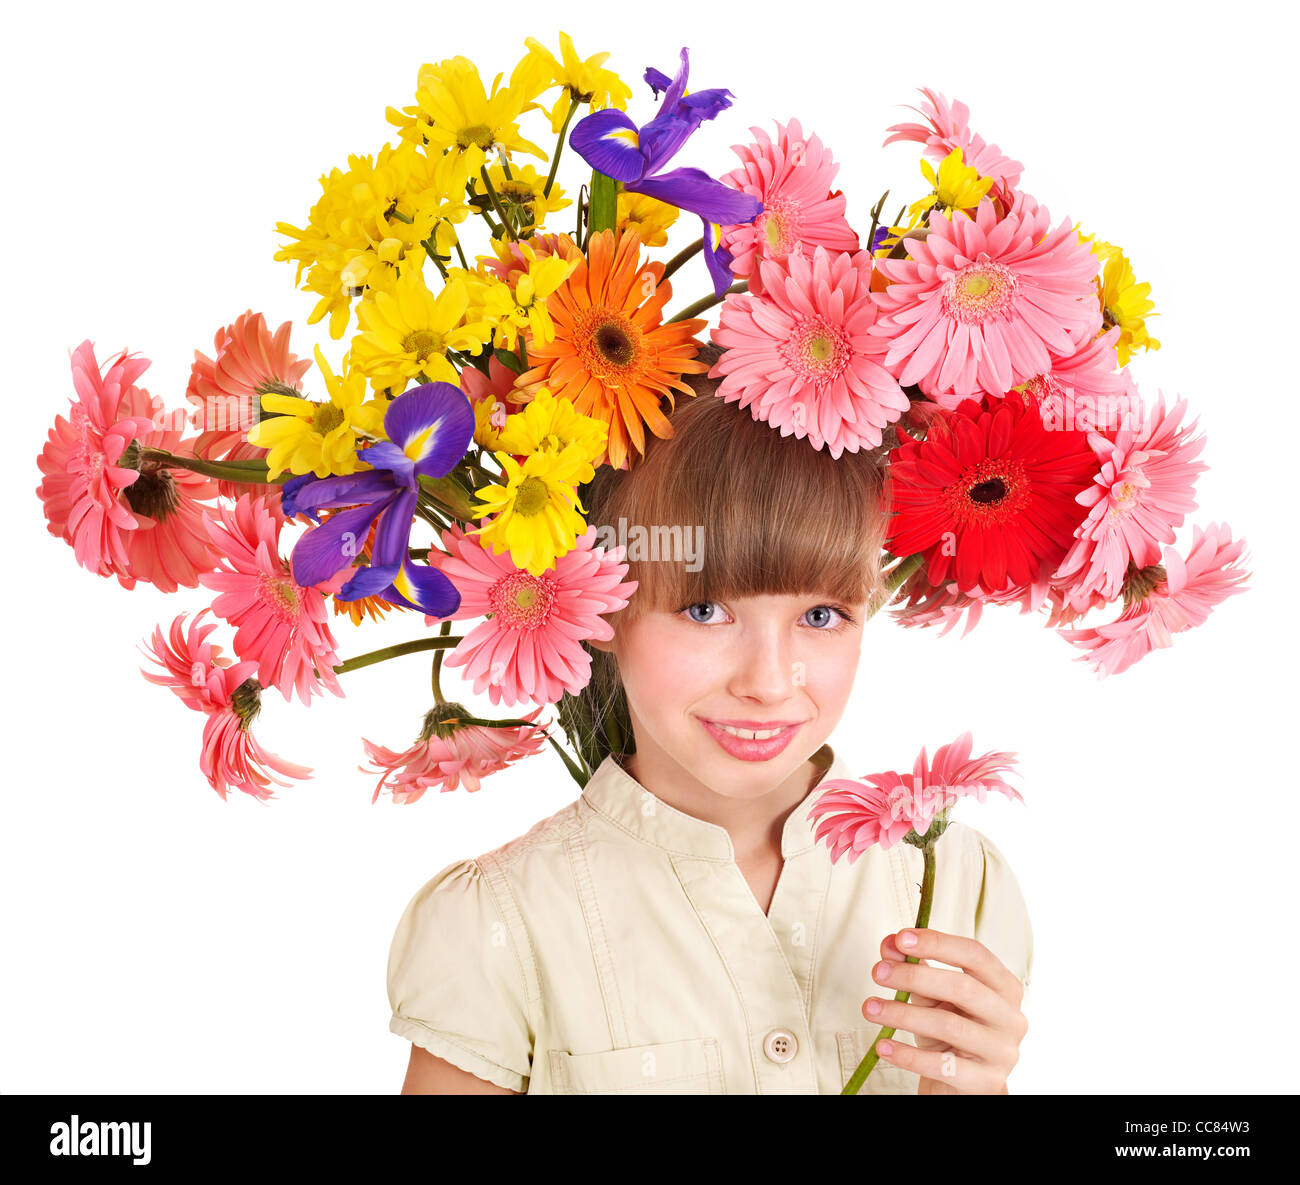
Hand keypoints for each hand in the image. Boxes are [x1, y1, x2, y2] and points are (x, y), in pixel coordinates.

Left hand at [862, 927, 1027, 1094]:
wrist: (963, 1085)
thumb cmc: (950, 1031)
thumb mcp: (932, 996)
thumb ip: (915, 967)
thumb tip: (889, 944)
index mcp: (1004, 987)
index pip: (975, 954)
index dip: (938, 943)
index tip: (901, 938)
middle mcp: (1010, 1017)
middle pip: (962, 987)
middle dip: (915, 976)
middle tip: (878, 972)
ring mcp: (1002, 1052)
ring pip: (949, 1025)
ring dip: (903, 1014)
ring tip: (870, 1008)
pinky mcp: (985, 1083)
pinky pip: (941, 1065)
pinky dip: (908, 1054)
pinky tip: (883, 1046)